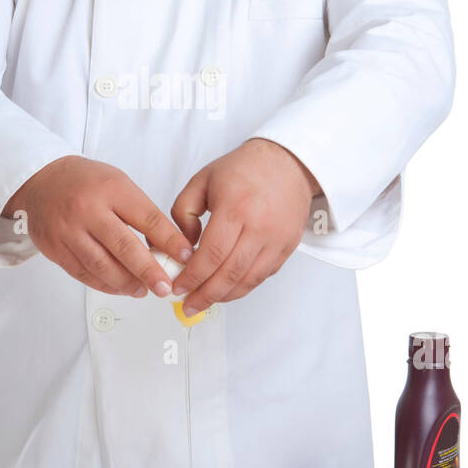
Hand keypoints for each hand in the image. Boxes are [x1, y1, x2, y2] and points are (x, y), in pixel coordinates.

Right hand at [5, 156, 193, 297]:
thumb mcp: (118, 184)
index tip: (186, 257)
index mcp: (111, 189)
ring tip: (144, 291)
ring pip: (101, 265)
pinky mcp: (54, 248)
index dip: (169, 241)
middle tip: (166, 287)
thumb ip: (141, 213)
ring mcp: (68, 230)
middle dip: (149, 271)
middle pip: (123, 246)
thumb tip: (167, 248)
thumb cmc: (87, 182)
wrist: (41, 180)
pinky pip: (83, 273)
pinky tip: (120, 287)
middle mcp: (87, 209)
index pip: (147, 218)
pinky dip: (104, 284)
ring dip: (126, 283)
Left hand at [168, 139, 320, 315]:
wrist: (289, 163)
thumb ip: (183, 211)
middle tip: (187, 305)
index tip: (177, 286)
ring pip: (248, 280)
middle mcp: (259, 226)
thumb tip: (184, 245)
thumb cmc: (245, 169)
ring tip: (204, 302)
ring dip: (223, 296)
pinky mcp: (287, 247)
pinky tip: (226, 290)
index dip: (192, 276)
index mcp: (235, 207)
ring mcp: (276, 239)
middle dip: (205, 294)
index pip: (211, 253)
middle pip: (229, 273)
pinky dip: (243, 287)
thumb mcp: (202, 179)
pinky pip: (262, 276)